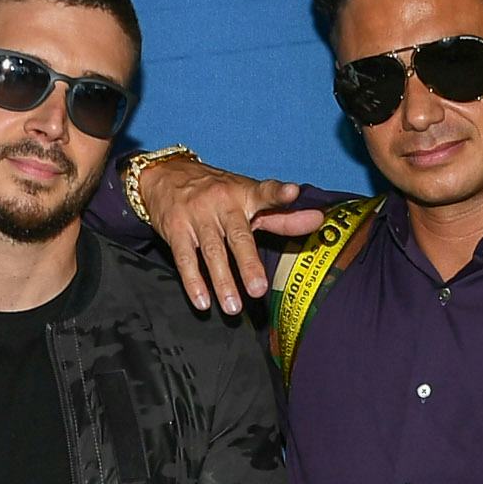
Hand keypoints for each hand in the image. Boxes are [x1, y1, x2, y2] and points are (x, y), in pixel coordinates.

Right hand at [131, 155, 321, 317]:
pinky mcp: (175, 230)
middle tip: (258, 290)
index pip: (265, 192)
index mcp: (244, 194)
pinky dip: (193, 282)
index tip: (292, 192)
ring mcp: (197, 216)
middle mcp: (222, 203)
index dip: (279, 194)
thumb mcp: (247, 199)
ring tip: (233, 308)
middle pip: (238, 235)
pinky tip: (202, 302)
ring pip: (212, 252)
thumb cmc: (215, 193)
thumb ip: (282, 216)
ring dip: (222, 281)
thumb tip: (317, 221)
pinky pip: (185, 259)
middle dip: (248, 263)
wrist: (165, 176)